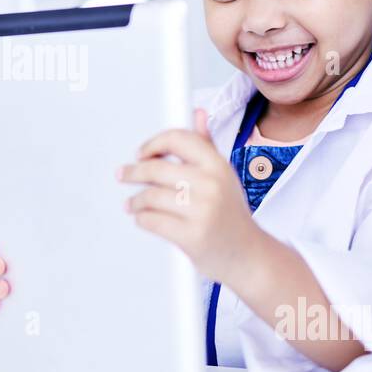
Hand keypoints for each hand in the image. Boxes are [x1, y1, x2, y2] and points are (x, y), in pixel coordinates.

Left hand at [118, 108, 259, 285]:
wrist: (248, 257)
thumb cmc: (231, 216)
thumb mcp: (223, 177)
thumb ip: (206, 146)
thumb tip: (197, 114)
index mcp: (218, 166)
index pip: (178, 139)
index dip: (154, 143)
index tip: (141, 152)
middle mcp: (212, 185)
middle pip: (157, 167)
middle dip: (133, 172)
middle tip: (123, 175)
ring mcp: (202, 211)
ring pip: (150, 195)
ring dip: (135, 200)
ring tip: (132, 203)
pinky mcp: (191, 236)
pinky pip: (151, 220)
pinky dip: (141, 218)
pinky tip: (142, 217)